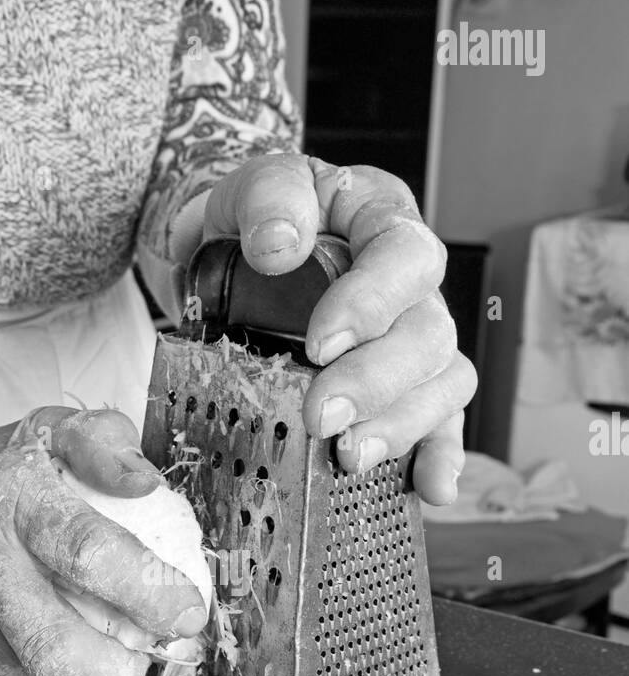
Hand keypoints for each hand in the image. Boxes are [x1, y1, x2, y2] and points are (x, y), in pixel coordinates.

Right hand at [0, 409, 206, 675]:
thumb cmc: (2, 473)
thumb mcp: (54, 430)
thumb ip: (108, 445)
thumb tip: (147, 485)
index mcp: (13, 499)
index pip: (87, 553)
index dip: (147, 591)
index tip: (190, 614)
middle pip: (54, 645)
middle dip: (119, 668)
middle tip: (152, 652)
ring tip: (109, 647)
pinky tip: (58, 647)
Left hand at [203, 154, 476, 503]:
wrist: (233, 257)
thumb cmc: (253, 222)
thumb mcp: (250, 187)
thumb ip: (267, 197)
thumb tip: (281, 246)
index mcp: (383, 221)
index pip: (404, 256)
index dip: (372, 303)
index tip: (319, 344)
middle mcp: (412, 285)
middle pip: (427, 334)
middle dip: (375, 384)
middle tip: (321, 417)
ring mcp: (414, 341)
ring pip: (442, 384)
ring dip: (401, 426)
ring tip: (350, 455)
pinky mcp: (404, 390)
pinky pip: (442, 424)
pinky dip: (440, 457)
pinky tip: (430, 488)